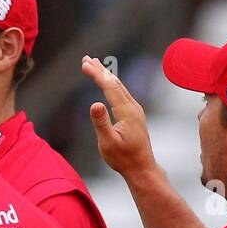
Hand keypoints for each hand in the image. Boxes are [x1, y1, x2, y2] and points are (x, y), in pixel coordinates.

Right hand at [81, 55, 157, 179]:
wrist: (141, 168)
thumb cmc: (123, 158)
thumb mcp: (107, 143)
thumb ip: (101, 123)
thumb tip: (94, 104)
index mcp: (126, 111)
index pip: (110, 87)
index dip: (97, 74)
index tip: (85, 64)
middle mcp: (133, 107)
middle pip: (115, 83)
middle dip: (100, 70)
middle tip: (86, 59)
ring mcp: (135, 110)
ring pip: (119, 87)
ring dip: (106, 76)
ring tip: (95, 67)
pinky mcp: (134, 115)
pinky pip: (122, 94)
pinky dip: (112, 85)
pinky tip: (108, 84)